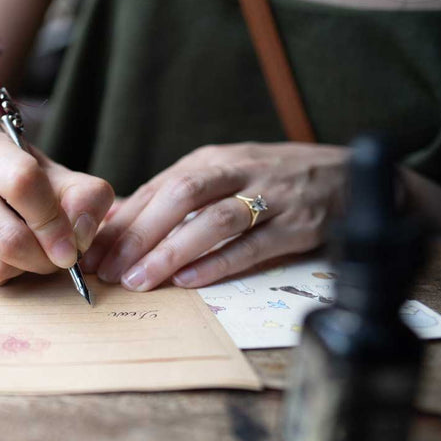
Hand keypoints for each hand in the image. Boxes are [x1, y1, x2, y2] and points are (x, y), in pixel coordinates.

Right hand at [0, 128, 114, 284]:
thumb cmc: (23, 177)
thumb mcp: (60, 175)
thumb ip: (85, 198)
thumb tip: (81, 236)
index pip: (22, 184)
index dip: (53, 221)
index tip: (73, 245)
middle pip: (8, 236)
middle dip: (45, 256)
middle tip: (61, 256)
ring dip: (28, 267)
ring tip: (35, 251)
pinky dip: (8, 272)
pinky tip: (10, 254)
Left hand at [81, 142, 347, 290]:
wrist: (349, 174)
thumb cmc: (271, 180)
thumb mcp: (223, 174)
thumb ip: (175, 196)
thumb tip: (116, 221)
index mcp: (210, 160)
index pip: (156, 188)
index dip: (121, 221)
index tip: (91, 251)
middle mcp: (237, 171)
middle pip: (179, 197)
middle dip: (138, 234)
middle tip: (108, 269)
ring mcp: (270, 196)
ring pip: (213, 221)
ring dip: (171, 252)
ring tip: (139, 280)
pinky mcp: (299, 223)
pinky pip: (253, 245)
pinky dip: (218, 263)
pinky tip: (189, 281)